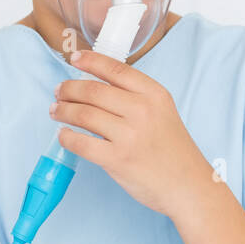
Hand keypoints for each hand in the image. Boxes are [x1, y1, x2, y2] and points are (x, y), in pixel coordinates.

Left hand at [51, 49, 212, 216]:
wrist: (188, 185)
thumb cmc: (174, 150)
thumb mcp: (164, 113)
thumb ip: (136, 98)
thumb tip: (96, 88)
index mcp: (155, 94)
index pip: (115, 69)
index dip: (90, 61)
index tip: (75, 58)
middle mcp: (142, 110)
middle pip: (93, 90)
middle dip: (69, 89)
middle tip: (60, 92)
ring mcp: (129, 135)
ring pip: (83, 114)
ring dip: (63, 110)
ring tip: (56, 111)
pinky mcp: (117, 159)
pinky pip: (81, 142)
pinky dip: (66, 137)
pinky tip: (64, 134)